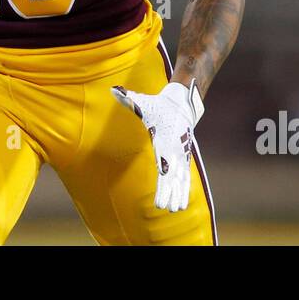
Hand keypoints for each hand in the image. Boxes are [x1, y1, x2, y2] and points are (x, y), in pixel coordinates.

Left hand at [112, 81, 203, 211]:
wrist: (181, 103)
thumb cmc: (159, 106)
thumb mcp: (144, 102)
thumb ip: (128, 99)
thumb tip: (113, 90)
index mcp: (165, 143)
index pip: (163, 168)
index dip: (163, 185)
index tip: (160, 198)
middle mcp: (175, 151)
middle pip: (173, 177)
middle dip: (171, 193)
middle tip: (168, 208)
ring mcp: (181, 154)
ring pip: (181, 178)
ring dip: (180, 194)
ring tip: (177, 209)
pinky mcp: (184, 156)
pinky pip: (185, 175)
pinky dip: (185, 188)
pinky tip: (182, 201)